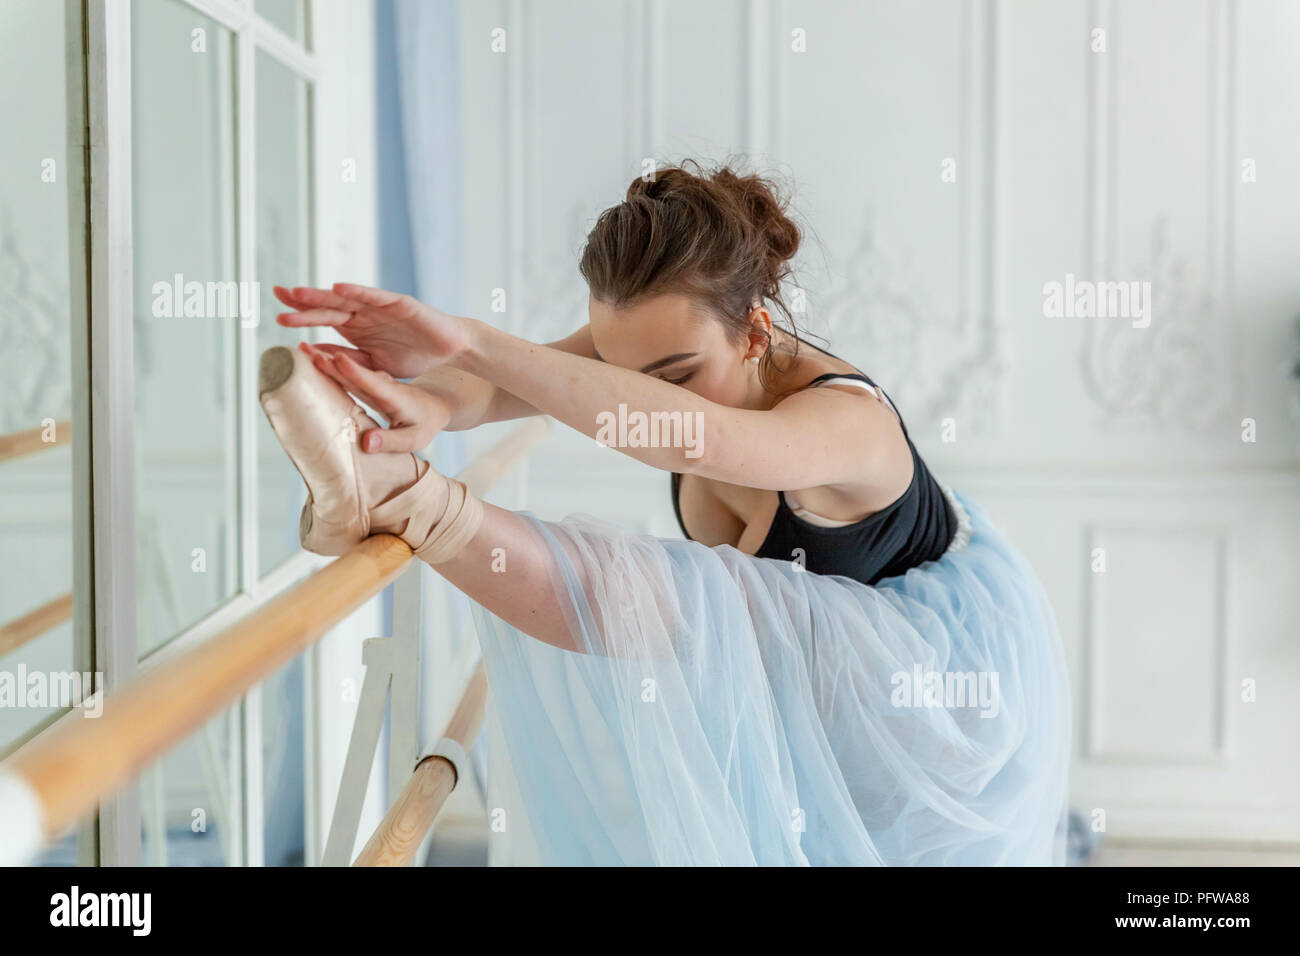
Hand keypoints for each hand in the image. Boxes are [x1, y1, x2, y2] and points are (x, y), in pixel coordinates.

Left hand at [273, 283, 472, 378]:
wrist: (449, 352)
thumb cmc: (414, 355)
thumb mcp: (373, 365)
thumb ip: (347, 359)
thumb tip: (315, 356)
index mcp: (356, 327)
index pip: (322, 319)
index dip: (301, 316)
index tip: (277, 316)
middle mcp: (363, 313)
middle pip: (327, 305)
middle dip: (302, 300)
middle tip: (277, 295)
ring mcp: (379, 306)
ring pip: (345, 299)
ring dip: (322, 295)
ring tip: (297, 293)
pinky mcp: (399, 303)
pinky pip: (374, 296)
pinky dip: (357, 291)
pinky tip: (339, 288)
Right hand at [298, 341, 452, 452]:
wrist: (432, 405)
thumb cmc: (424, 424)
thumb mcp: (415, 438)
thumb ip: (391, 441)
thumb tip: (366, 443)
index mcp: (394, 396)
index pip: (373, 383)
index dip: (355, 372)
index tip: (338, 359)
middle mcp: (380, 384)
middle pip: (352, 372)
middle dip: (330, 361)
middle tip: (306, 350)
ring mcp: (371, 382)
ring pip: (345, 370)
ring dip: (324, 359)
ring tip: (301, 349)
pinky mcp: (364, 384)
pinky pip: (344, 374)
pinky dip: (327, 367)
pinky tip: (308, 359)